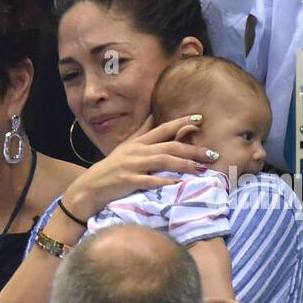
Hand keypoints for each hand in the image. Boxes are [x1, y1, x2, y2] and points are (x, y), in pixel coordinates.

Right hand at [63, 115, 218, 217]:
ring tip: (201, 169)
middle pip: (170, 146)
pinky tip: (178, 183)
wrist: (89, 187)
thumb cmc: (110, 169)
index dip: (182, 123)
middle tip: (212, 153)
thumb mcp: (125, 147)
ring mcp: (132, 166)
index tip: (200, 120)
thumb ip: (141, 132)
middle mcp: (137, 151)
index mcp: (138, 142)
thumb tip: (153, 115)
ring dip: (184, 164)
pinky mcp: (128, 181)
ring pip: (163, 160)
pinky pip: (150, 180)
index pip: (163, 128)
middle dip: (193, 149)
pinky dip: (165, 181)